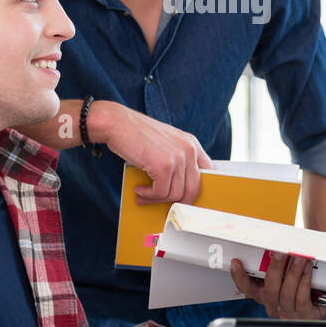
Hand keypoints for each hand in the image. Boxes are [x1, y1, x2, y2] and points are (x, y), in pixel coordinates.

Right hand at [93, 102, 212, 205]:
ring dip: (157, 200)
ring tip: (143, 195)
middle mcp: (189, 150)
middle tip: (161, 203)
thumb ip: (178, 159)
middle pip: (193, 189)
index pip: (208, 172)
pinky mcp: (163, 166)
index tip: (186, 199)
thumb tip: (181, 187)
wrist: (117, 123)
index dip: (198, 189)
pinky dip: (148, 196)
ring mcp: (177, 158)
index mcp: (192, 143)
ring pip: (175, 194)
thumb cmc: (137, 134)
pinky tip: (139, 190)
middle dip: (177, 202)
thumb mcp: (166, 142)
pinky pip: (161, 193)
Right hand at [229, 249, 325, 320]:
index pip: (247, 288)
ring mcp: (288, 313)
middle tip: (280, 253)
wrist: (320, 309)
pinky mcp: (304, 315)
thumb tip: (275, 245)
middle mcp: (274, 306)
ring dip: (293, 272)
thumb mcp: (285, 279)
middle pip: (269, 289)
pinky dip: (305, 281)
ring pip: (286, 293)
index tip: (236, 262)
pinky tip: (308, 269)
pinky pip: (302, 297)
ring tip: (300, 258)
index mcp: (264, 296)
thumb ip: (277, 267)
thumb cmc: (300, 290)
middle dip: (275, 269)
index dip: (240, 276)